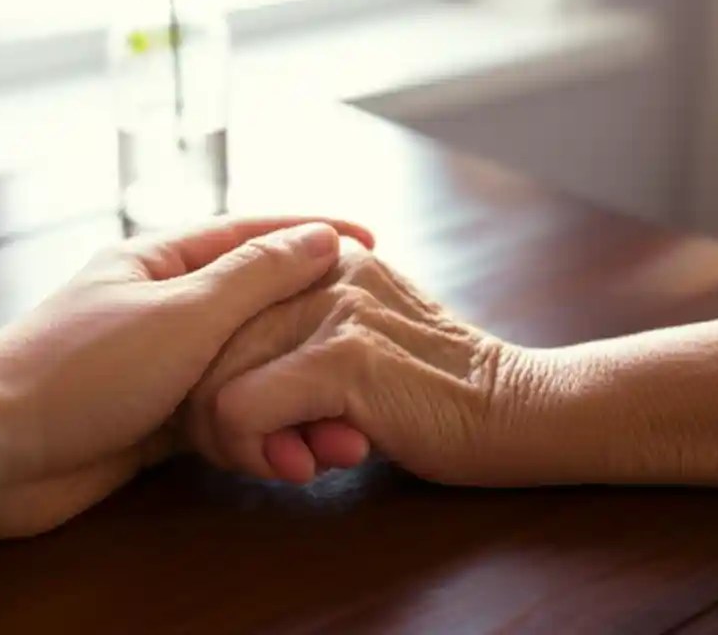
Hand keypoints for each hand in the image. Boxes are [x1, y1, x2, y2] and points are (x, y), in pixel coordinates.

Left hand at [0, 217, 373, 538]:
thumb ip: (256, 276)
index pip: (253, 232)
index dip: (314, 231)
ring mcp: (155, 365)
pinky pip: (220, 415)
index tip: (373, 238)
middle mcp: (159, 305)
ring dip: (287, 390)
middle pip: (253, 304)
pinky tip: (291, 445)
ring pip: (241, 367)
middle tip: (368, 331)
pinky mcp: (151, 420)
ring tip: (339, 417)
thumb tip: (321, 236)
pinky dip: (256, 429)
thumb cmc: (83, 370)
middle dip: (309, 323)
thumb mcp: (183, 313)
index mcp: (159, 259)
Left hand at [187, 241, 516, 485]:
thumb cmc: (426, 394)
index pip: (215, 302)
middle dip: (217, 414)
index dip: (211, 372)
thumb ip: (293, 329)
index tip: (249, 414)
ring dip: (238, 441)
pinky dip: (256, 452)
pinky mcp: (342, 357)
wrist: (513, 412)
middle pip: (204, 345)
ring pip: (213, 381)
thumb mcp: (357, 338)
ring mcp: (330, 307)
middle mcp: (319, 265)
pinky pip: (240, 410)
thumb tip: (214, 369)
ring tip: (294, 457)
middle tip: (269, 449)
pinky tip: (308, 463)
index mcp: (318, 254)